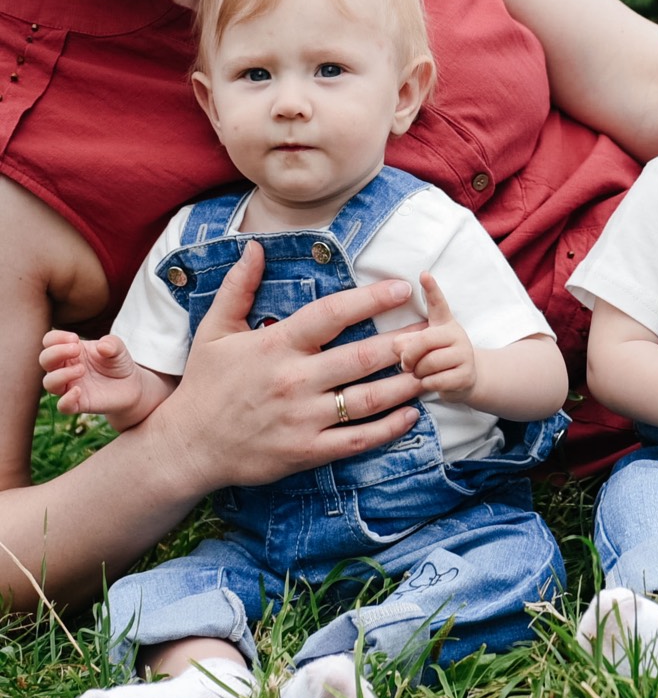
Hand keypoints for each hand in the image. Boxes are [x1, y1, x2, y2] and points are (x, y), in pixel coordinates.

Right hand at [42, 331, 158, 430]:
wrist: (130, 385)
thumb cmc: (117, 363)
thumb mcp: (118, 349)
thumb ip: (112, 343)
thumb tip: (102, 346)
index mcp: (70, 351)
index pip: (50, 341)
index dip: (56, 338)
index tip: (75, 338)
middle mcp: (65, 368)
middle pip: (44, 360)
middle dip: (56, 352)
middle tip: (76, 350)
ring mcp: (70, 386)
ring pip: (49, 382)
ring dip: (61, 374)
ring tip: (82, 369)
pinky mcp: (78, 404)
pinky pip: (63, 406)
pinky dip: (66, 399)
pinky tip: (79, 390)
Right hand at [138, 239, 426, 495]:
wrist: (186, 446)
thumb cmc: (204, 385)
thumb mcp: (214, 331)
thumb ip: (238, 288)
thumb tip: (254, 247)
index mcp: (276, 345)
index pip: (332, 314)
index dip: (371, 299)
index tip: (403, 288)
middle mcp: (294, 380)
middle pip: (362, 357)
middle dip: (403, 342)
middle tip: (432, 331)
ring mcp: (302, 418)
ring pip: (368, 399)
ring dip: (405, 384)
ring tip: (431, 370)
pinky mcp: (307, 450)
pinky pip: (357, 439)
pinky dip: (390, 428)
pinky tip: (412, 415)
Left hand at [397, 274, 475, 397]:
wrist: (466, 379)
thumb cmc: (436, 358)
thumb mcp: (420, 346)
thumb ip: (405, 343)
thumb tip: (400, 349)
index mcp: (443, 322)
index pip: (438, 303)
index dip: (431, 288)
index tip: (424, 274)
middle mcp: (456, 334)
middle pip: (423, 341)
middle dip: (409, 356)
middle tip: (407, 364)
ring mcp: (464, 354)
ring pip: (428, 364)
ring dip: (418, 373)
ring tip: (422, 373)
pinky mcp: (466, 375)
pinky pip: (434, 381)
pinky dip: (427, 384)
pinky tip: (433, 382)